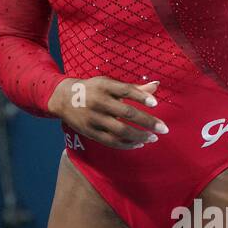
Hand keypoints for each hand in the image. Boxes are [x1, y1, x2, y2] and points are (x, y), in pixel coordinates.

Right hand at [46, 77, 165, 149]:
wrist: (63, 98)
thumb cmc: (93, 89)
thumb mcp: (109, 84)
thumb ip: (133, 88)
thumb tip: (157, 86)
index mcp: (104, 86)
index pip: (126, 90)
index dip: (141, 97)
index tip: (156, 104)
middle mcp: (98, 101)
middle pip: (127, 112)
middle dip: (147, 122)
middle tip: (164, 128)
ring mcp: (94, 118)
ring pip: (120, 130)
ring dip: (139, 135)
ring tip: (153, 138)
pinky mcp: (90, 132)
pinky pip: (111, 141)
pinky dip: (126, 144)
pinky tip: (139, 144)